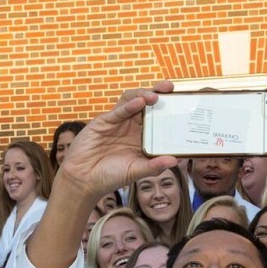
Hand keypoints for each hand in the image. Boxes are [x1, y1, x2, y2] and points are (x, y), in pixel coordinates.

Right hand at [57, 81, 177, 201]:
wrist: (84, 180)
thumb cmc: (111, 176)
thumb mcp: (137, 171)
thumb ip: (154, 166)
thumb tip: (175, 161)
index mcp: (143, 138)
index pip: (158, 119)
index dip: (169, 110)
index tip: (183, 105)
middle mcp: (132, 127)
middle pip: (147, 105)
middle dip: (159, 94)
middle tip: (171, 88)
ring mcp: (118, 123)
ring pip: (132, 101)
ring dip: (144, 94)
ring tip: (156, 95)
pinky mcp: (103, 122)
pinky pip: (118, 111)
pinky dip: (129, 105)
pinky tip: (140, 102)